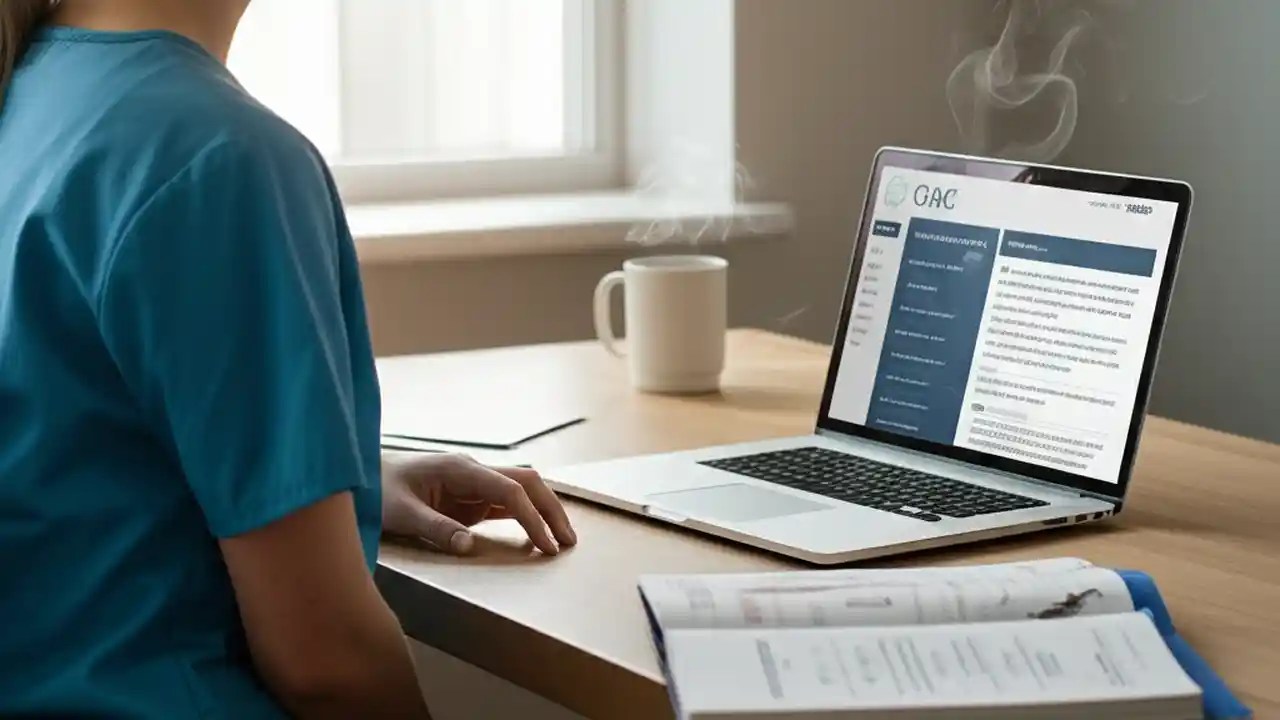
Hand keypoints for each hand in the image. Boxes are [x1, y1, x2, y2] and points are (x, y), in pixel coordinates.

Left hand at [381, 453, 577, 555]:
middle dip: (551, 510)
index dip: (532, 518)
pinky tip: (537, 537)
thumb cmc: (377, 490)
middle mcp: (473, 472)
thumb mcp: (400, 513)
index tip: (545, 546)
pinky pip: (507, 505)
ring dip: (543, 512)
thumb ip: (435, 528)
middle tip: (568, 542)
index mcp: (460, 469)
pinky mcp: (470, 498)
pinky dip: (526, 518)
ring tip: (561, 541)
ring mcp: (473, 484)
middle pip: (527, 482)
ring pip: (522, 491)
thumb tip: (468, 546)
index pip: (510, 491)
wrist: (362, 476)